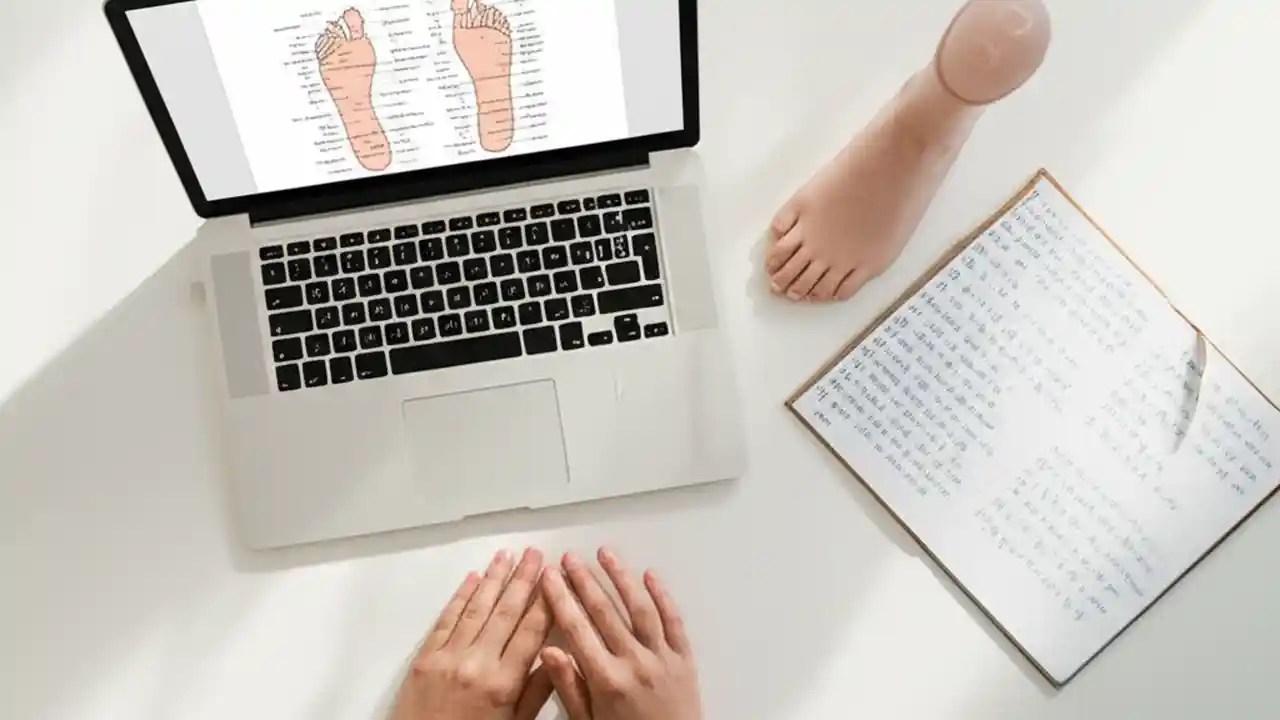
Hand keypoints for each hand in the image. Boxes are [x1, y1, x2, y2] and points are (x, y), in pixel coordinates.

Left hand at [392, 549, 553, 719]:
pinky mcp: (424, 659)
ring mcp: (447, 658)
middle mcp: (476, 664)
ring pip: (475, 609)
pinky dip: (460, 597)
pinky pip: (446, 620)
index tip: (554, 579)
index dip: (544, 602)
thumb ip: (535, 692)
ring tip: (506, 556)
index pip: (531, 632)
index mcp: (503, 683)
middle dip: (522, 580)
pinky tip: (471, 579)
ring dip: (492, 579)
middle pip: (505, 612)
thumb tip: (557, 657)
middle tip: (534, 554)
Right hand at [539, 548, 700, 719]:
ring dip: (621, 578)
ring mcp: (662, 658)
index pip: (577, 629)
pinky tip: (650, 575)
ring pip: (640, 608)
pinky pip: (674, 621)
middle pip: (605, 612)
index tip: (548, 576)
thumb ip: (569, 686)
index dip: (561, 599)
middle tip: (569, 558)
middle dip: (584, 581)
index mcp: (607, 680)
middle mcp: (635, 663)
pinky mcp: (685, 659)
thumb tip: (548, 650)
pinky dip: (662, 596)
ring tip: (605, 553)